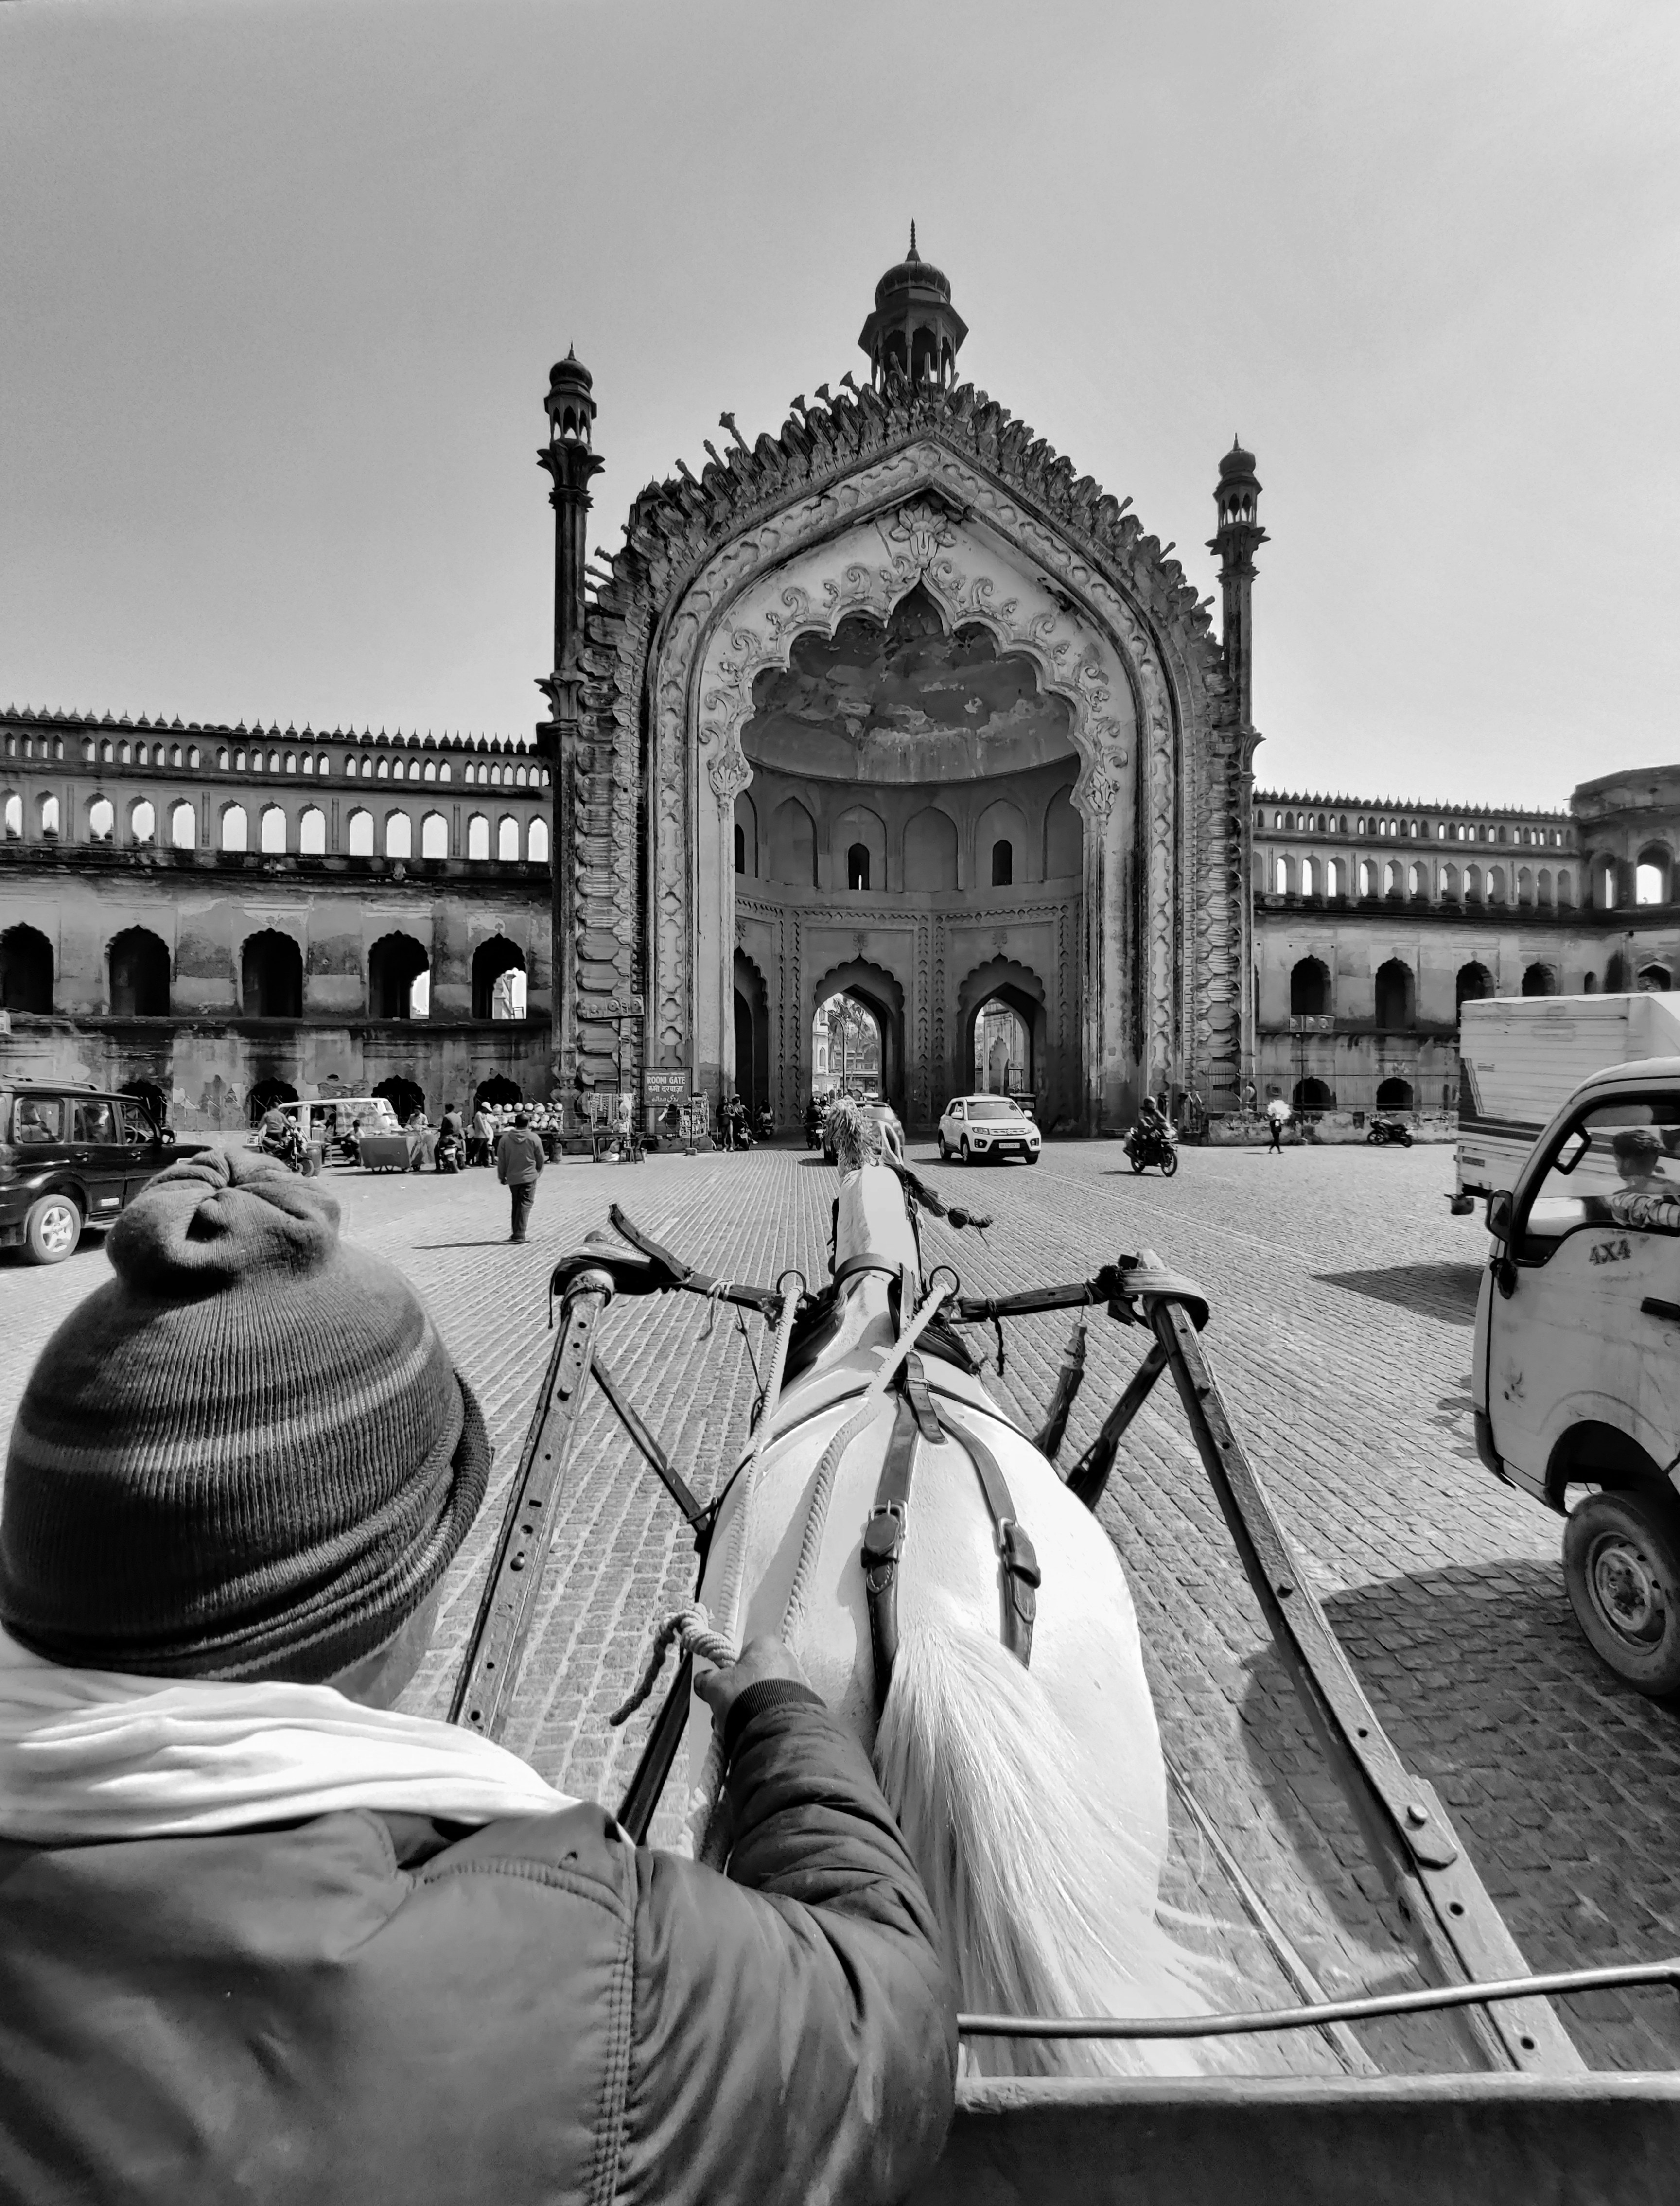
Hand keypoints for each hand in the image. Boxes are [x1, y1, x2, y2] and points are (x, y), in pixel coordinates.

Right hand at [692, 1633, 807, 1723]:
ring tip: (741, 1724)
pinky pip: (780, 1706)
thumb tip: (702, 1679)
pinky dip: (769, 1715)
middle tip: (729, 1709)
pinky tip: (758, 1728)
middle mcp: (787, 1657)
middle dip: (740, 1693)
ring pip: (767, 1693)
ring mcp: (799, 1680)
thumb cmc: (744, 1696)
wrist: (777, 1728)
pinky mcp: (805, 1702)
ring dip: (753, 1706)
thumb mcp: (716, 1686)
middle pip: (755, 1675)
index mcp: (766, 1644)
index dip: (729, 1671)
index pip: (743, 1652)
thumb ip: (706, 1679)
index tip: (723, 1687)